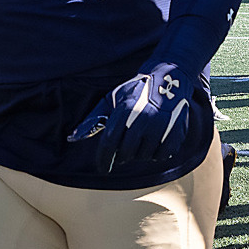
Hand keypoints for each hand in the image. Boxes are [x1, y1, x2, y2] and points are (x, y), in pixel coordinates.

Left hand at [66, 61, 195, 173]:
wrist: (169, 79)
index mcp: (125, 110)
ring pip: (144, 156)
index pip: (110, 144)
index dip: (104, 160)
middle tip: (124, 150)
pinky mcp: (176, 133)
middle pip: (126, 153)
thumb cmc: (136, 92)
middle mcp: (143, 119)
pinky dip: (156, 153)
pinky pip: (161, 156)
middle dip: (122, 155)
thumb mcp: (112, 100)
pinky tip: (155, 142)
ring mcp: (162, 127)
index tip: (103, 169)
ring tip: (142, 140)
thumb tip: (72, 138)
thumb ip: (93, 120)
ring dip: (140, 153)